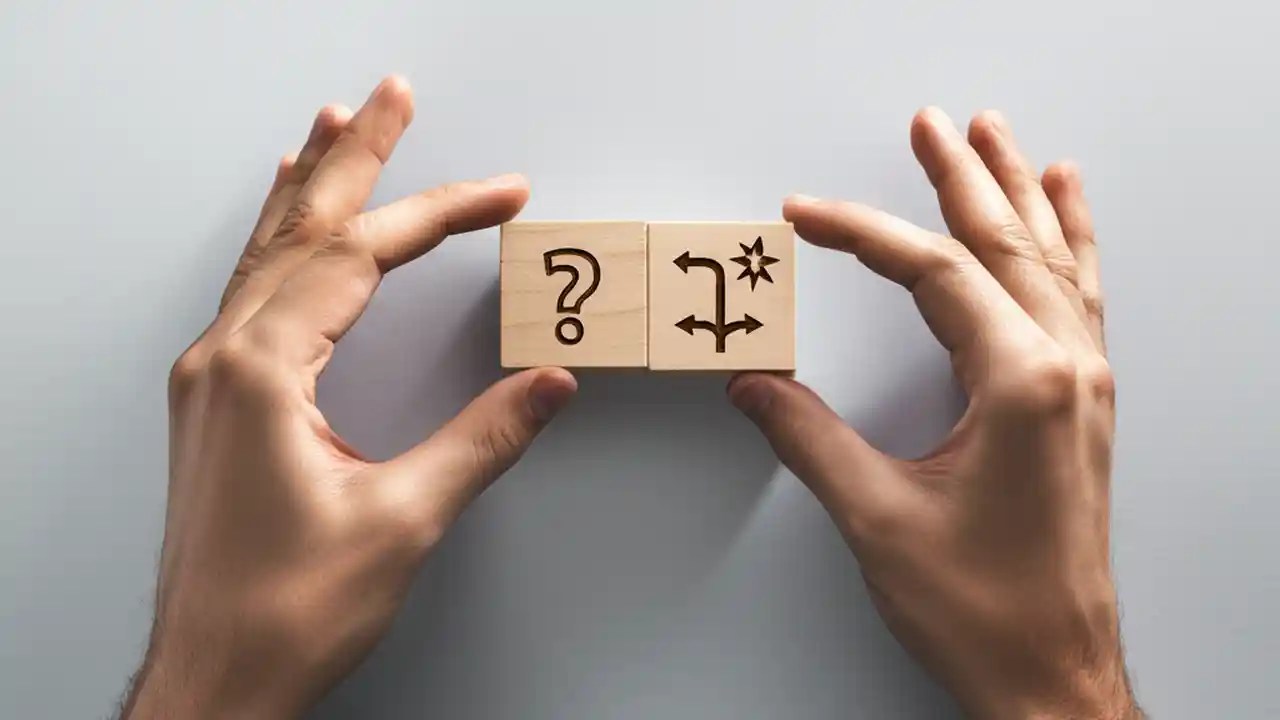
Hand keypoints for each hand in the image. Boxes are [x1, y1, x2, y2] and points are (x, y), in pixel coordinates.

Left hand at [123, 77, 576, 718]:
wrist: (213, 679)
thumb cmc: (286, 611)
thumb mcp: (403, 519)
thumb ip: (482, 439)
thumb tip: (548, 382)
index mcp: (262, 373)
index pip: (361, 258)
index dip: (437, 214)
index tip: (500, 194)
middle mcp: (224, 360)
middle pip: (301, 228)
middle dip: (355, 156)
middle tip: (392, 95)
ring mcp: (211, 379)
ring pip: (266, 253)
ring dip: (311, 186)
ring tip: (337, 127)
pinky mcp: (216, 404)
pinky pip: (250, 291)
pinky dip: (281, 242)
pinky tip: (288, 225)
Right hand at [730, 109, 1138, 718]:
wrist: (1051, 677)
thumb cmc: (981, 610)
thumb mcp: (876, 517)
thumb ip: (809, 437)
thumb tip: (755, 383)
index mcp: (1022, 384)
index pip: (935, 275)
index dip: (864, 234)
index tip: (807, 215)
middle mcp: (1066, 370)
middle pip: (1007, 244)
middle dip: (963, 176)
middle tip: (931, 123)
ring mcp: (1084, 387)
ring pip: (1051, 261)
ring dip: (1020, 194)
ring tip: (998, 140)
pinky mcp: (1081, 408)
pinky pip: (1078, 299)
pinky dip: (1069, 245)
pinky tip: (1066, 216)